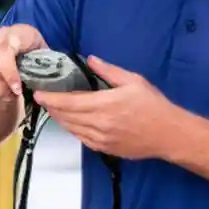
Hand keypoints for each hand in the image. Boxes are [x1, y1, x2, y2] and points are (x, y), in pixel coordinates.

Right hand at [0, 24, 46, 99]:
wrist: (29, 43)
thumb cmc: (39, 53)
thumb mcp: (46, 58)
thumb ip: (41, 70)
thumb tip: (41, 92)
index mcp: (21, 33)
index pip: (6, 49)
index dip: (9, 71)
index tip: (17, 89)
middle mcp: (1, 34)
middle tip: (11, 96)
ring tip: (4, 95)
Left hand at [33, 56, 182, 160]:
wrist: (170, 135)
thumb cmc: (153, 106)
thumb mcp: (133, 81)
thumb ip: (108, 71)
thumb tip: (90, 60)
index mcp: (104, 105)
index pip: (68, 102)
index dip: (50, 98)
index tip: (38, 92)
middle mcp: (99, 124)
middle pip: (65, 116)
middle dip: (50, 107)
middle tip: (41, 97)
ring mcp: (101, 138)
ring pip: (70, 128)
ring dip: (59, 118)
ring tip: (52, 108)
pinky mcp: (104, 149)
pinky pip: (80, 138)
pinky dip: (71, 129)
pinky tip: (69, 121)